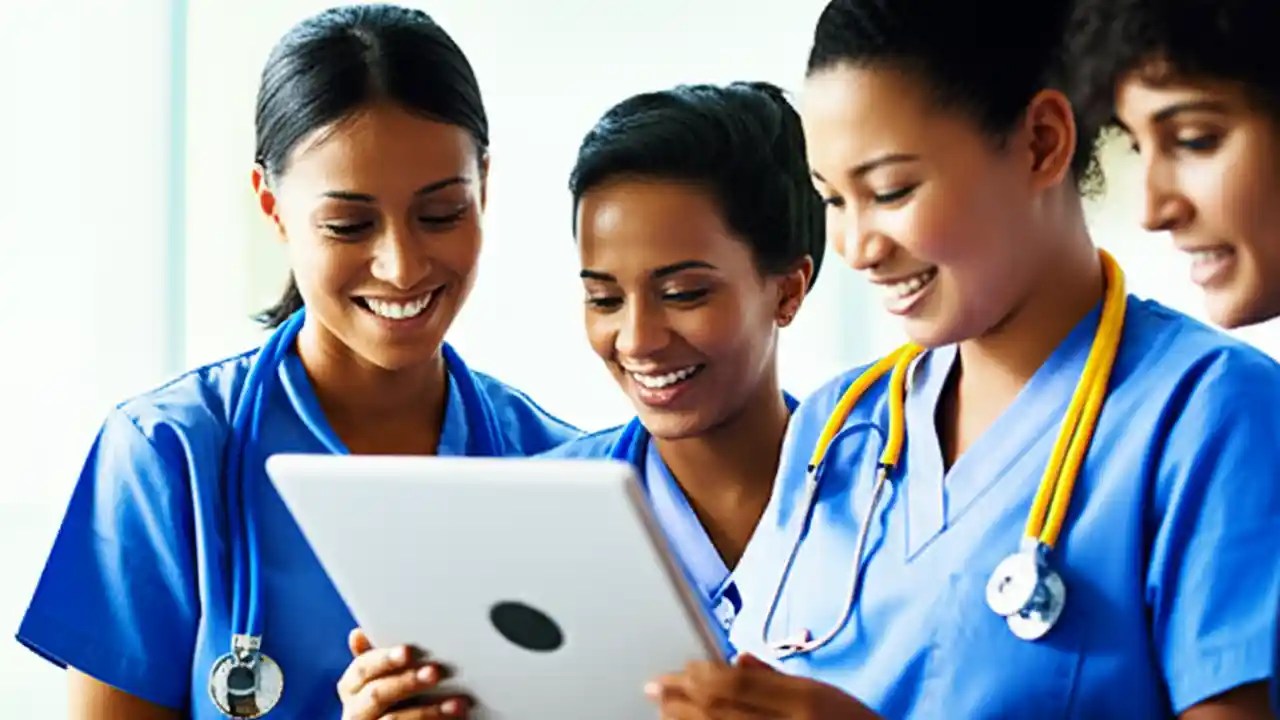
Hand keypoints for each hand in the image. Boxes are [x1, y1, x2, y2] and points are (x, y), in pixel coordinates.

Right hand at [337, 628, 470, 718]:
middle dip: (407, 682)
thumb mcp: (387, 677)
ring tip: (457, 704)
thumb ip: (380, 659)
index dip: (384, 659)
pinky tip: (453, 719)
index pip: (362, 669)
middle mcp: (355, 712)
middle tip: (435, 672)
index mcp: (352, 689)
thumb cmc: (399, 699)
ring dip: (427, 711)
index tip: (408, 651)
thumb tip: (358, 633)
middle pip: (376, 694)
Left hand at [646, 653, 880, 719]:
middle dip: (681, 696)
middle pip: (720, 709)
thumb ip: (778, 677)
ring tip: (663, 709)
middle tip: (655, 687)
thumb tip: (739, 658)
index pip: (738, 683)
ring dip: (685, 719)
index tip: (681, 669)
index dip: (701, 674)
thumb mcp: (823, 692)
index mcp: (804, 698)